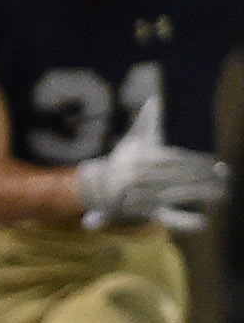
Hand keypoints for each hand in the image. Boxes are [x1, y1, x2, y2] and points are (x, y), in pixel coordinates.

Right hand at [75, 96, 227, 229]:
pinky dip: (184, 222)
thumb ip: (146, 122)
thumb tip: (153, 99)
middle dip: (206, 177)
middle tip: (226, 177)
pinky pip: (166, 218)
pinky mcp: (146, 213)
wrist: (97, 187)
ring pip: (178, 195)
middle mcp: (142, 177)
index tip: (217, 164)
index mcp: (142, 159)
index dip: (199, 161)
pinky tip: (203, 223)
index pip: (177, 159)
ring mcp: (144, 196)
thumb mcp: (132, 141)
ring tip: (224, 193)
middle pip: (181, 177)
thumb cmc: (122, 161)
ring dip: (203, 194)